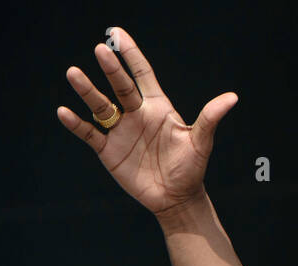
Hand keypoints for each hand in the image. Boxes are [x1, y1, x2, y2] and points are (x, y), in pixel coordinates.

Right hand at [56, 26, 237, 217]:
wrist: (176, 199)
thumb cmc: (190, 169)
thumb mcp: (201, 143)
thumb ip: (210, 118)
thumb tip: (232, 97)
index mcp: (157, 107)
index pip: (142, 74)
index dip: (131, 54)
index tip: (117, 33)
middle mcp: (136, 114)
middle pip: (120, 86)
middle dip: (111, 69)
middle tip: (100, 50)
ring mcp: (120, 130)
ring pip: (100, 105)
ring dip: (87, 90)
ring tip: (74, 73)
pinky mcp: (108, 150)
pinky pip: (89, 133)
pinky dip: (76, 123)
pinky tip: (64, 112)